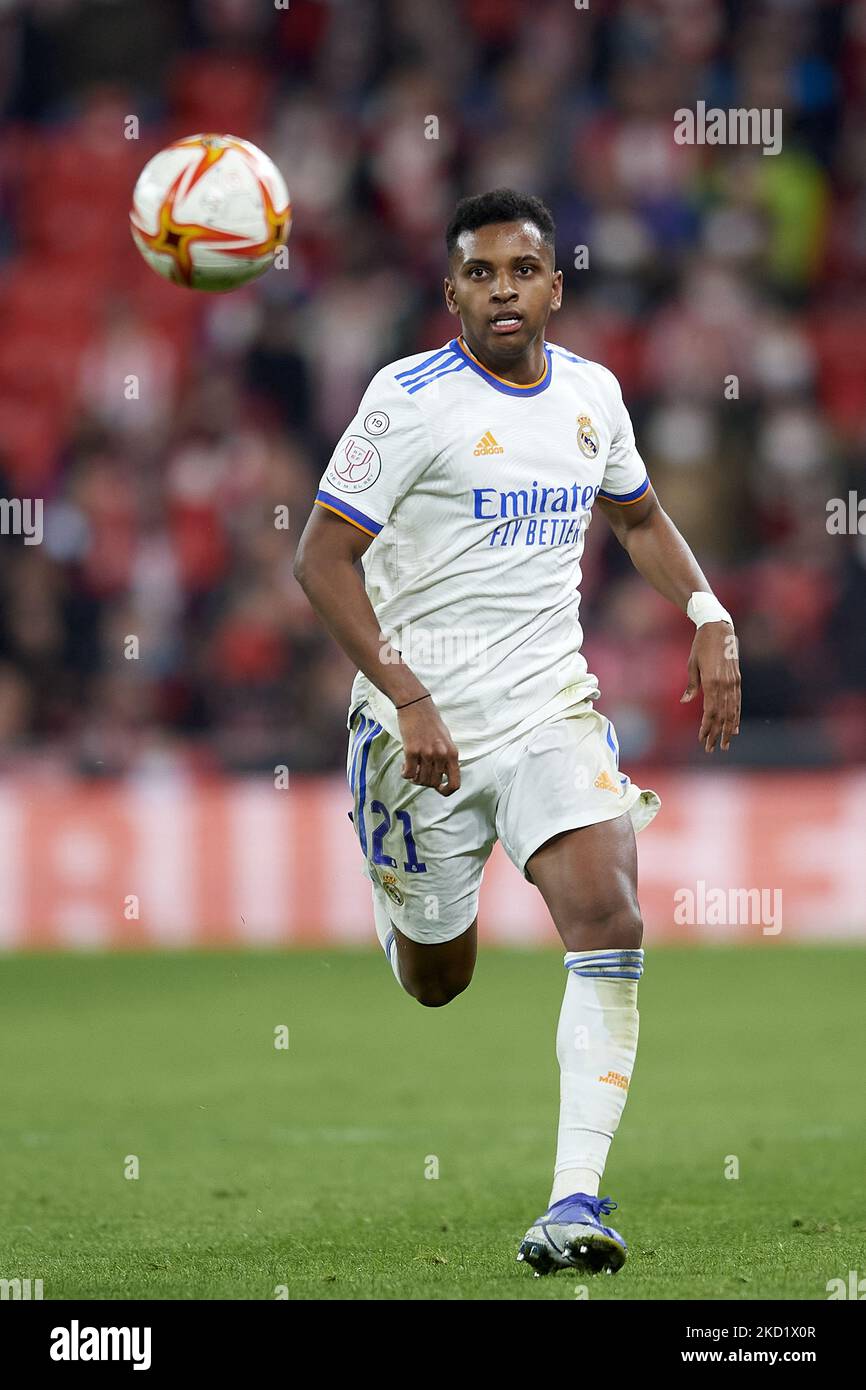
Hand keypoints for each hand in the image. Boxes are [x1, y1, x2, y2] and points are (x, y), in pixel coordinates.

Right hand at [396, 697, 460, 794]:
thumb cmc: (430, 721)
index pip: (454, 782)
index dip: (446, 791)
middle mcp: (441, 755)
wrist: (416, 705)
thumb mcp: (446, 739)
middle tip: (419, 774)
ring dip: (414, 779)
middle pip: (433, 783)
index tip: (438, 789)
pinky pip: (408, 773)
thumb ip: (445, 757)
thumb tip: (441, 776)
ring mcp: (426, 753)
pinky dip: (405, 774)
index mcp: (452, 753)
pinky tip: (404, 766)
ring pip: (421, 780)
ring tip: (412, 769)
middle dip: (425, 782)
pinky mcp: (411, 750)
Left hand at [681, 622, 740, 752]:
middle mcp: (725, 684)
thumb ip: (691, 685)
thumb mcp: (692, 665)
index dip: (707, 727)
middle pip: (722, 715)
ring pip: (732, 711)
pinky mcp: (737, 679)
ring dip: (729, 729)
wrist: (719, 629)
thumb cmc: (701, 646)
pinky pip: (738, 702)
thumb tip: (686, 701)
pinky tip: (735, 728)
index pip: (710, 711)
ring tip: (725, 743)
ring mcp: (733, 682)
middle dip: (717, 733)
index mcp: (712, 682)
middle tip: (712, 748)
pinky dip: (736, 716)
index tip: (702, 739)